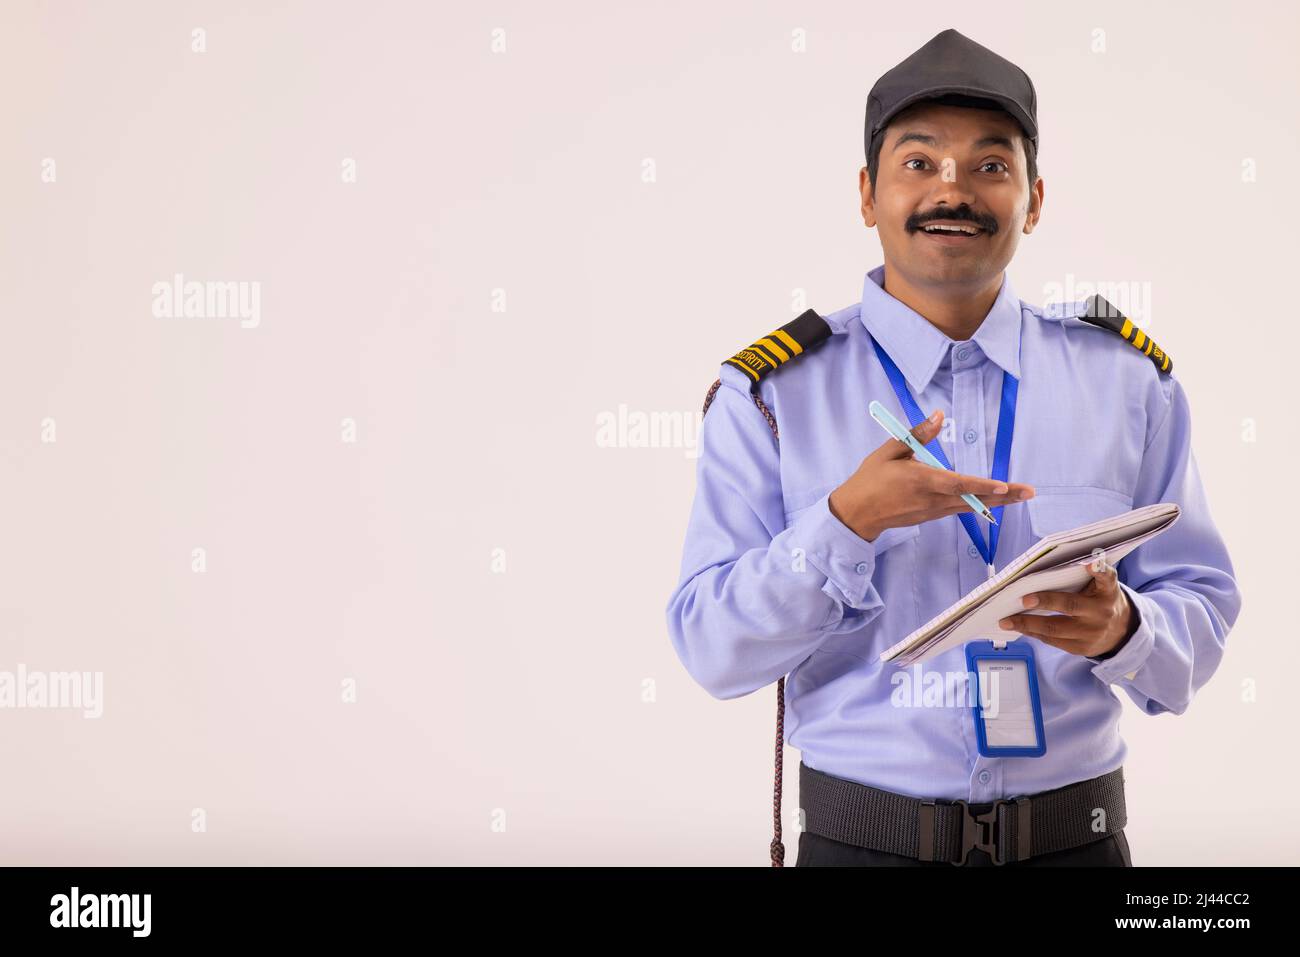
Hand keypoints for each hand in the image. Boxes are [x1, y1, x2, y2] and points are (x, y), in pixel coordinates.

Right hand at [828, 408, 1034, 540]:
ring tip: (1021, 495)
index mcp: (921, 480)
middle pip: (973, 498)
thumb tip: (939, 414)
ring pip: (971, 506)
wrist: (857, 513)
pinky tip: (995, 500)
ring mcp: (933, 510)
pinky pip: (960, 508)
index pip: (957, 483)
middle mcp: (932, 499)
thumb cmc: (871, 478)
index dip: (981, 485)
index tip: (1003, 485)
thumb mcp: (890, 450)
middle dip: (1004, 496)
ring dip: (997, 501)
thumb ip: (918, 434)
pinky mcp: (932, 515)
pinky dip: (979, 504)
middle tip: (1029, 492)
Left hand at [998, 556, 1140, 657]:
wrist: (1121, 631)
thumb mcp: (1101, 587)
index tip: (1091, 564)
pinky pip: (1053, 641)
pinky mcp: (1081, 648)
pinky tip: (1019, 627)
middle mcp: (1100, 613)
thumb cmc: (1100, 600)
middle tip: (1024, 599)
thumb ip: (1083, 577)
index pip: (1107, 579)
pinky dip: (1034, 632)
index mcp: (1107, 593)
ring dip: (1028, 624)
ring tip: (1006, 620)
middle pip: (1071, 606)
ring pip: (1055, 629)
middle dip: (1046, 602)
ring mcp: (1091, 633)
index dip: (1100, 571)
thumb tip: (1045, 570)